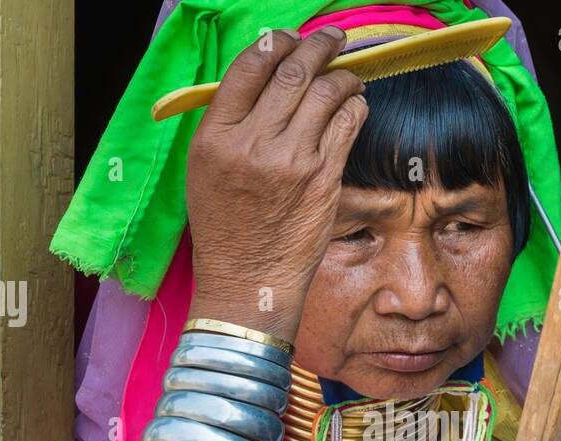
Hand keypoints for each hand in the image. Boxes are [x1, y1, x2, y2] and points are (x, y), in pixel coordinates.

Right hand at [185, 26, 367, 339]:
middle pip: (293, 73)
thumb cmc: (226, 226)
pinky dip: (355, 107)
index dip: (275, 43)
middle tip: (332, 40)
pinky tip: (355, 106)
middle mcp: (253, 144)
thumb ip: (229, 123)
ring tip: (348, 76)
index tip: (289, 39)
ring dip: (343, 77)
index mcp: (216, 137)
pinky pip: (348, 125)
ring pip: (327, 94)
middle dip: (317, 47)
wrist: (248, 280)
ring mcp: (293, 161)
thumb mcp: (205, 169)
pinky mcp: (325, 179)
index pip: (250, 67)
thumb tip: (268, 79)